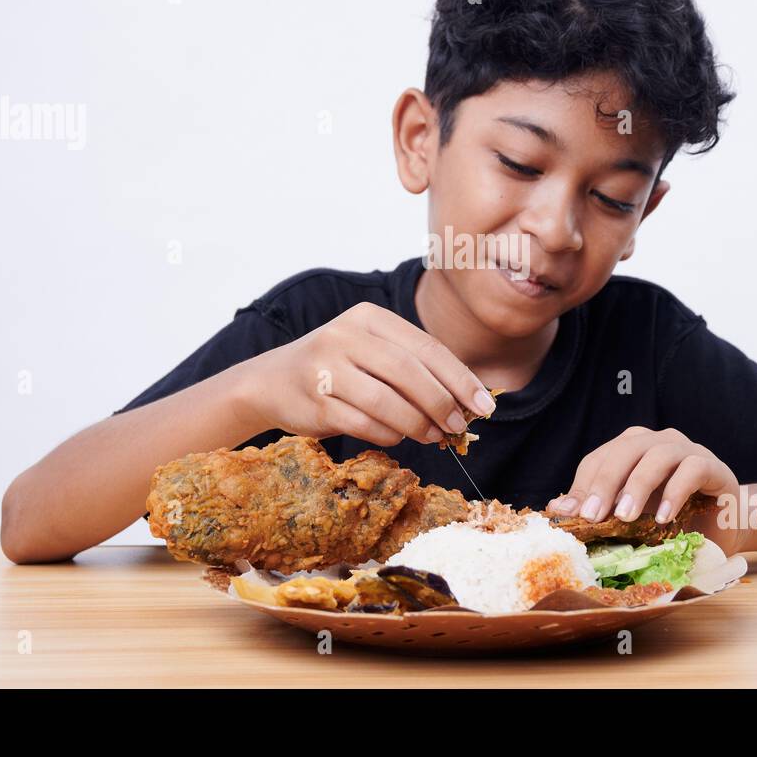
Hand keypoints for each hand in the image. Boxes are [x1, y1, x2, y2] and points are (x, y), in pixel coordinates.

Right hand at [235, 301, 494, 447]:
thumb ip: (415, 368)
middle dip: (442, 403)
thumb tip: (469, 402)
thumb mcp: (374, 353)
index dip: (460, 379)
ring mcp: (326, 368)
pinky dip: (388, 434)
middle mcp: (346, 336)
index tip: (485, 406)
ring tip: (434, 437)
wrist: (272, 381)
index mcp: (370, 318)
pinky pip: (362, 424)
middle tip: (460, 426)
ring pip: (386, 401)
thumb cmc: (339, 370)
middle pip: (409, 372)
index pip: (427, 347)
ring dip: (417, 424)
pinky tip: (398, 437)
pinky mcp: (314, 400)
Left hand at [545, 426, 748, 554]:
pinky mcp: (713, 466)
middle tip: (593, 516)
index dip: (584, 485)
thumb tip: (557, 509)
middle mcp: (657, 442)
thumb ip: (600, 511)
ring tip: (626, 517)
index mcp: (631, 450)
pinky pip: (692, 469)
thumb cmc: (671, 521)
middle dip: (606, 483)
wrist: (723, 529)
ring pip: (657, 454)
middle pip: (625, 449)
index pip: (600, 459)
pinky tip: (665, 517)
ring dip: (638, 485)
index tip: (572, 515)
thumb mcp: (632, 520)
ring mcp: (687, 450)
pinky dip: (675, 492)